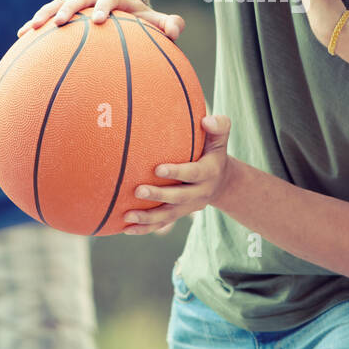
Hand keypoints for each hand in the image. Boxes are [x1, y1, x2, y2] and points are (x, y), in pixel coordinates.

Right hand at [17, 0, 184, 39]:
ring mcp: (75, 1)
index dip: (105, 6)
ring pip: (58, 3)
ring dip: (45, 13)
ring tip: (30, 27)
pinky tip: (20, 35)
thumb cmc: (136, 16)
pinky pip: (46, 14)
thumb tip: (176, 30)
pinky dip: (34, 22)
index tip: (100, 19)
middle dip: (69, 8)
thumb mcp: (151, 18)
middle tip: (61, 22)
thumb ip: (166, 23)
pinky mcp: (62, 9)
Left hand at [123, 115, 232, 233]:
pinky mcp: (179, 214)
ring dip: (148, 218)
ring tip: (127, 216)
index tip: (158, 169)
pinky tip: (126, 228)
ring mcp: (189, 206)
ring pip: (168, 215)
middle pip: (179, 197)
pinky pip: (162, 224)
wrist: (222, 182)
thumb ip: (219, 126)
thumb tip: (206, 120)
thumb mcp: (220, 140)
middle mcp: (200, 192)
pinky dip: (145, 228)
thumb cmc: (213, 153)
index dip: (177, 172)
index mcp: (209, 172)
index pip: (193, 173)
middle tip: (138, 190)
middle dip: (158, 196)